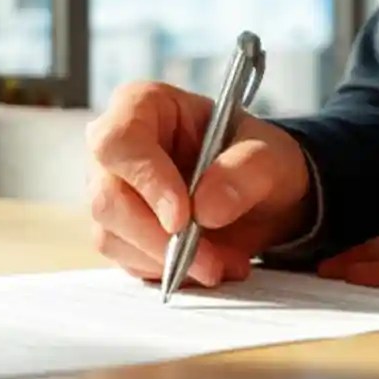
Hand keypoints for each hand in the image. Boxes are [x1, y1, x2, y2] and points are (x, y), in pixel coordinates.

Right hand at [86, 82, 312, 287]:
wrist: (261, 196)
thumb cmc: (256, 158)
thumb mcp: (270, 155)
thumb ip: (244, 172)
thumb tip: (206, 209)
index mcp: (142, 106)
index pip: (120, 140)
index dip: (145, 179)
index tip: (182, 217)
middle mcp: (115, 150)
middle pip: (108, 198)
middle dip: (158, 238)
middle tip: (209, 261)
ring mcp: (111, 192)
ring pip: (112, 236)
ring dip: (168, 261)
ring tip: (222, 262)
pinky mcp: (119, 231)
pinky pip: (127, 260)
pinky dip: (169, 272)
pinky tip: (208, 264)